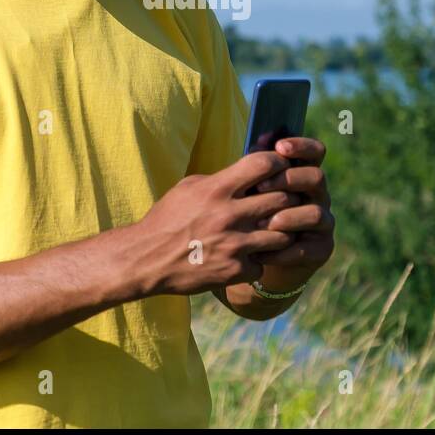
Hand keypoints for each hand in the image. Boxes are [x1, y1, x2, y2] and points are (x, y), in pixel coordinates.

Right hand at [133, 150, 298, 296]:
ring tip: (271, 231)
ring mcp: (235, 245)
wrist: (147, 259)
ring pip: (283, 234)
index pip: (265, 164)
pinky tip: (248, 259)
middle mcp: (230, 214)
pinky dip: (259, 262)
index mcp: (218, 188)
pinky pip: (265, 264)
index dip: (279, 164)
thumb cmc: (168, 218)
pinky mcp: (236, 270)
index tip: (279, 170)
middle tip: (283, 203)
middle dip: (287, 199)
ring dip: (280, 232)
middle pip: (283, 198)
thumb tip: (252, 170)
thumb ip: (222, 179)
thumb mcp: (190, 187)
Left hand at [249, 136, 334, 291]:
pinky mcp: (322, 248)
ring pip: (316, 213)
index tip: (279, 147)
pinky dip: (284, 250)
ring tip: (261, 223)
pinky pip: (309, 247)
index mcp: (304, 174)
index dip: (302, 146)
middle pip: (317, 177)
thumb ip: (257, 164)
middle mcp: (318, 195)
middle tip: (259, 188)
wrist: (258, 256)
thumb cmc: (253, 213)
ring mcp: (323, 222)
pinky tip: (261, 252)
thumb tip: (262, 137)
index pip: (315, 152)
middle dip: (289, 180)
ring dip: (288, 217)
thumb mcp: (250, 188)